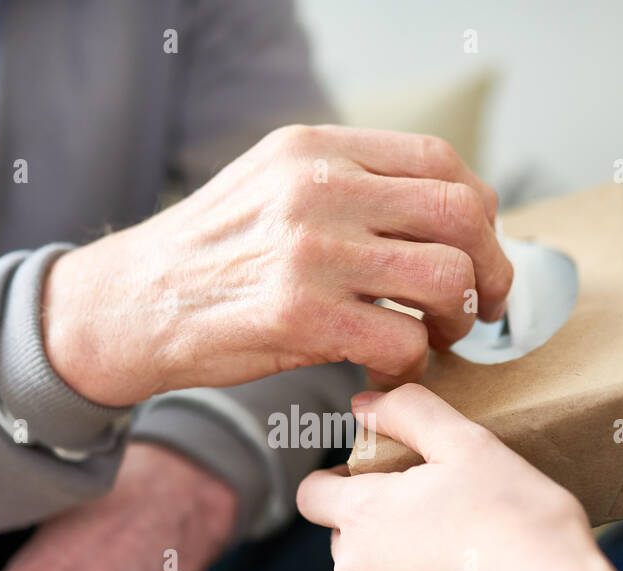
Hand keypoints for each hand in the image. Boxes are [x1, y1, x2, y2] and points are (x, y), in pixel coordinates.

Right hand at [43, 125, 511, 405]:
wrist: (131, 304)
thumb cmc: (210, 254)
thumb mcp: (271, 184)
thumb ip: (347, 184)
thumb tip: (439, 213)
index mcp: (316, 149)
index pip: (441, 162)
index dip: (479, 212)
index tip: (478, 250)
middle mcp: (318, 188)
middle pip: (461, 216)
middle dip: (491, 268)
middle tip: (482, 305)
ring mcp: (310, 251)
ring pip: (446, 279)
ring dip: (458, 319)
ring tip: (437, 338)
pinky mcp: (301, 316)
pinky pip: (404, 341)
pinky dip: (414, 365)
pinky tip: (390, 369)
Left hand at [297, 385, 622, 570]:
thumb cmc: (520, 528)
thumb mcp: (472, 446)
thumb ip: (411, 413)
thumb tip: (364, 402)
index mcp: (362, 514)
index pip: (313, 493)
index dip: (338, 482)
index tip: (378, 483)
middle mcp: (352, 570)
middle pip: (345, 539)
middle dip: (379, 527)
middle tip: (441, 521)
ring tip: (458, 570)